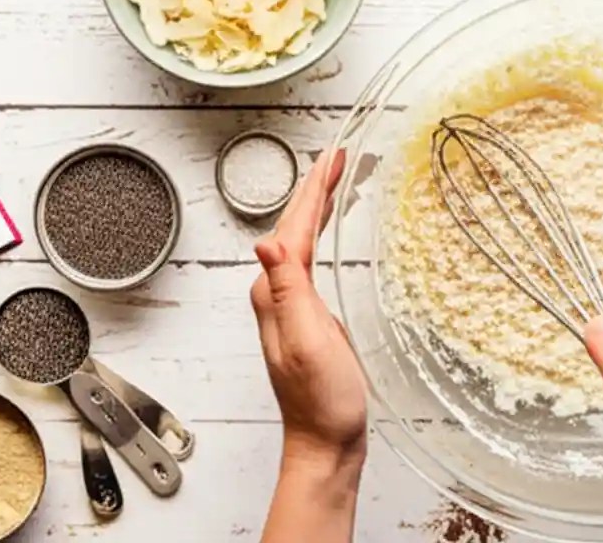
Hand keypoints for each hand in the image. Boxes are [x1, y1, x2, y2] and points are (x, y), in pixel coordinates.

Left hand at [251, 148, 366, 467]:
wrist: (326, 444)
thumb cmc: (322, 402)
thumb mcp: (308, 342)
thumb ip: (286, 292)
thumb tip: (265, 246)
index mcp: (274, 294)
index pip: (294, 229)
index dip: (314, 191)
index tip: (332, 159)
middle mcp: (275, 296)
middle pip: (294, 230)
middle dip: (314, 191)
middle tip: (337, 158)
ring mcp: (290, 308)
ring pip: (301, 243)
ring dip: (316, 210)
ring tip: (334, 182)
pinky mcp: (306, 319)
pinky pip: (311, 263)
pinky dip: (321, 238)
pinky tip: (329, 236)